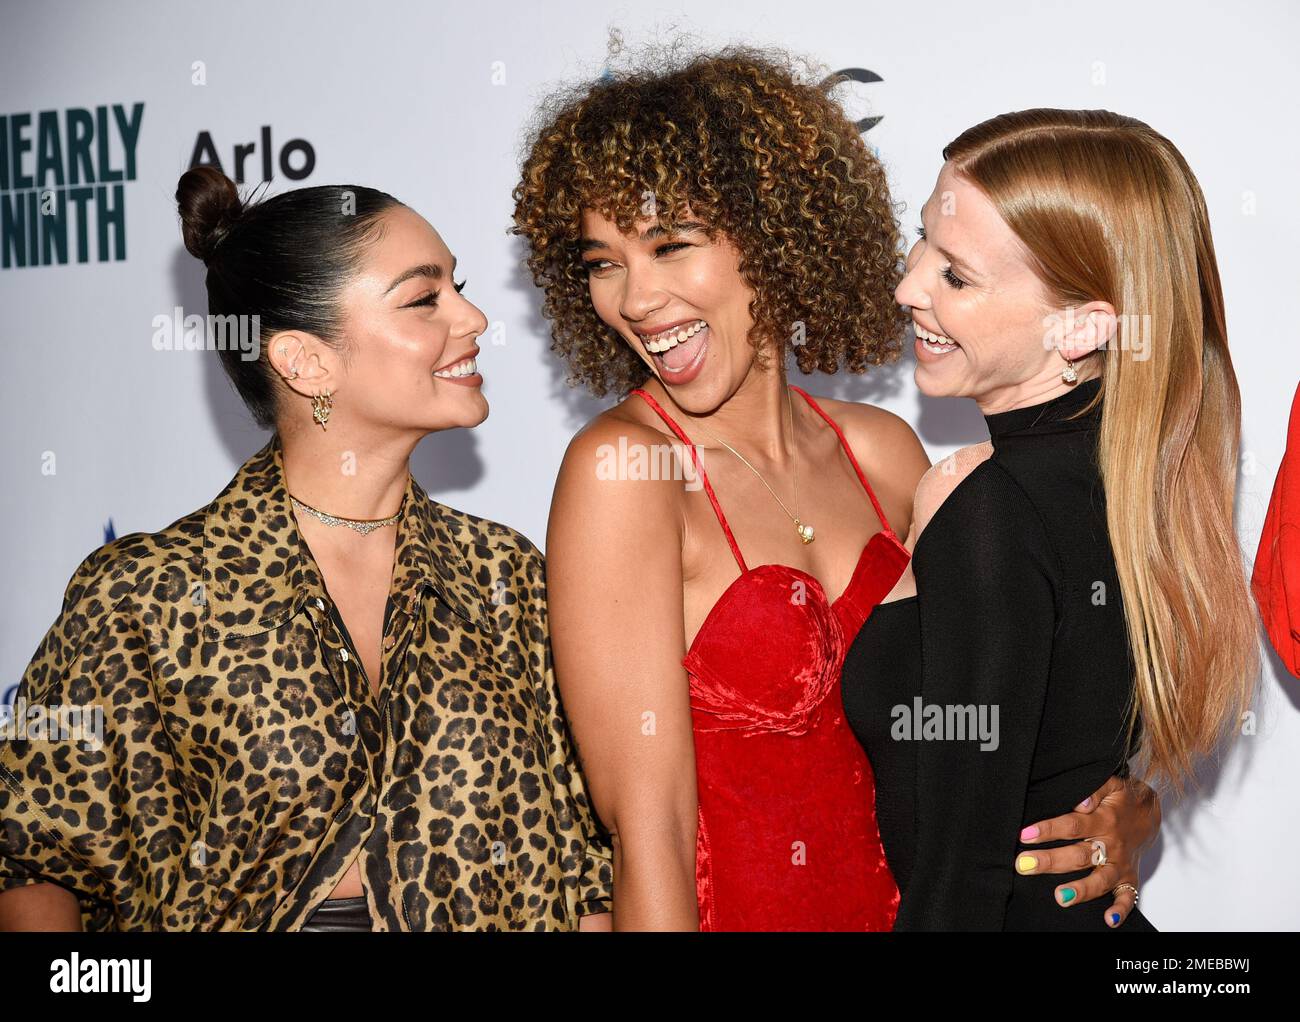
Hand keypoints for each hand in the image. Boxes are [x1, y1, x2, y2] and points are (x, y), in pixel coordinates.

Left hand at [1014, 774, 1159, 927]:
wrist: (1149, 814)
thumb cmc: (1121, 800)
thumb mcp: (1111, 785)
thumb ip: (1095, 789)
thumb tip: (1081, 802)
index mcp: (1104, 820)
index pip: (1073, 825)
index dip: (1048, 830)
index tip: (1024, 835)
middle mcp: (1112, 844)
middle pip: (1080, 855)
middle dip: (1051, 861)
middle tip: (1024, 865)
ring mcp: (1121, 864)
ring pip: (1101, 879)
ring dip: (1082, 889)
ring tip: (1060, 897)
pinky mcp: (1130, 879)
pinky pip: (1128, 898)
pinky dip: (1120, 910)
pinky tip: (1108, 920)